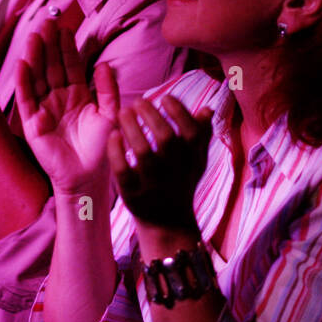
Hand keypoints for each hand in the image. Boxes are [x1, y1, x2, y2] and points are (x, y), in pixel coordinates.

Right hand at [14, 17, 119, 193]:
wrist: (88, 175)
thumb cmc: (101, 146)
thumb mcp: (110, 114)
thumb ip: (108, 89)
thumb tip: (104, 64)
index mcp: (77, 93)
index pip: (70, 65)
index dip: (67, 47)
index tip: (64, 27)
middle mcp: (58, 97)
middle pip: (51, 66)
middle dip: (48, 45)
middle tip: (46, 22)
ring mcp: (44, 108)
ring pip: (37, 78)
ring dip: (35, 57)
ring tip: (34, 37)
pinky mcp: (33, 123)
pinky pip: (27, 99)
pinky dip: (24, 82)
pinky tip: (23, 64)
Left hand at [108, 96, 212, 230]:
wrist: (166, 224)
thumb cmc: (180, 183)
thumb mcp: (196, 161)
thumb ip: (201, 135)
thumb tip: (208, 109)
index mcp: (192, 160)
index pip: (191, 132)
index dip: (179, 111)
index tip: (165, 98)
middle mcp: (174, 172)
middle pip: (165, 138)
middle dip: (151, 115)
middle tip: (138, 101)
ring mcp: (153, 184)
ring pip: (142, 152)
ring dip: (132, 128)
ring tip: (123, 112)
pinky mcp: (132, 194)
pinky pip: (123, 171)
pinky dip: (116, 151)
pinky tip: (114, 135)